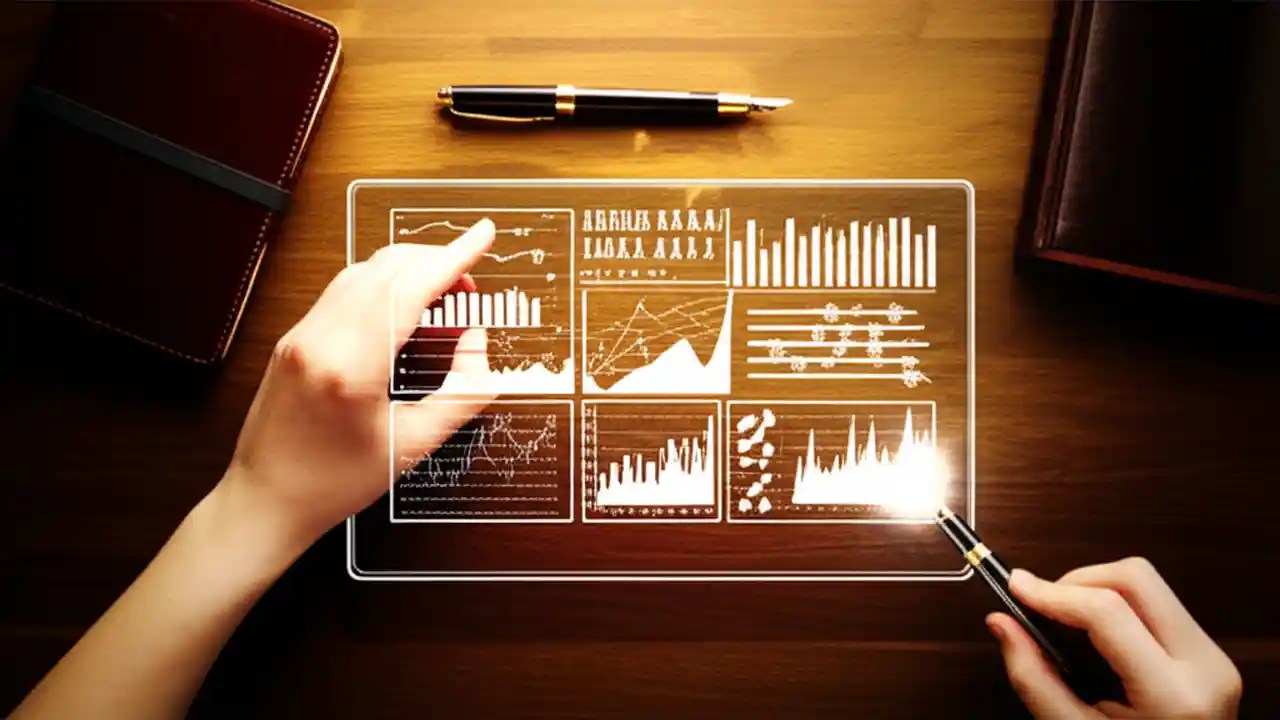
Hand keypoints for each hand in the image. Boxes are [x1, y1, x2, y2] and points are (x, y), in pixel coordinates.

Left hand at [217, 219, 497, 551]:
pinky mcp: (293, 339)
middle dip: (435, 261)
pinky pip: (342, 292)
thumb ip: (462, 393)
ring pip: (361, 272)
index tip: (481, 235)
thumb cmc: (335, 483)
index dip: (453, 257)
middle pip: (386, 268)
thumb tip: (477, 343)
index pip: (410, 288)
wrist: (266, 501)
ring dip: (406, 271)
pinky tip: (402, 309)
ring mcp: (301, 335)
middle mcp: (320, 339)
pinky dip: (380, 286)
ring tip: (441, 296)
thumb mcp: (414, 445)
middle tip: (470, 282)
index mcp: (352, 366)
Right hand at [987, 558, 1240, 718]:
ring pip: (1147, 585)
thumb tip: (999, 621)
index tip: (1015, 586)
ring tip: (1068, 628)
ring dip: (1096, 591)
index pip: (1109, 613)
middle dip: (1078, 581)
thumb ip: (1033, 678)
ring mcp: (1214, 656)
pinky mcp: (1210, 653)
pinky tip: (1096, 639)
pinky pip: (1156, 604)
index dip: (1054, 592)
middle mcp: (1205, 665)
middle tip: (1043, 609)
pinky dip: (1116, 607)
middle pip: (1135, 579)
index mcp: (1174, 696)